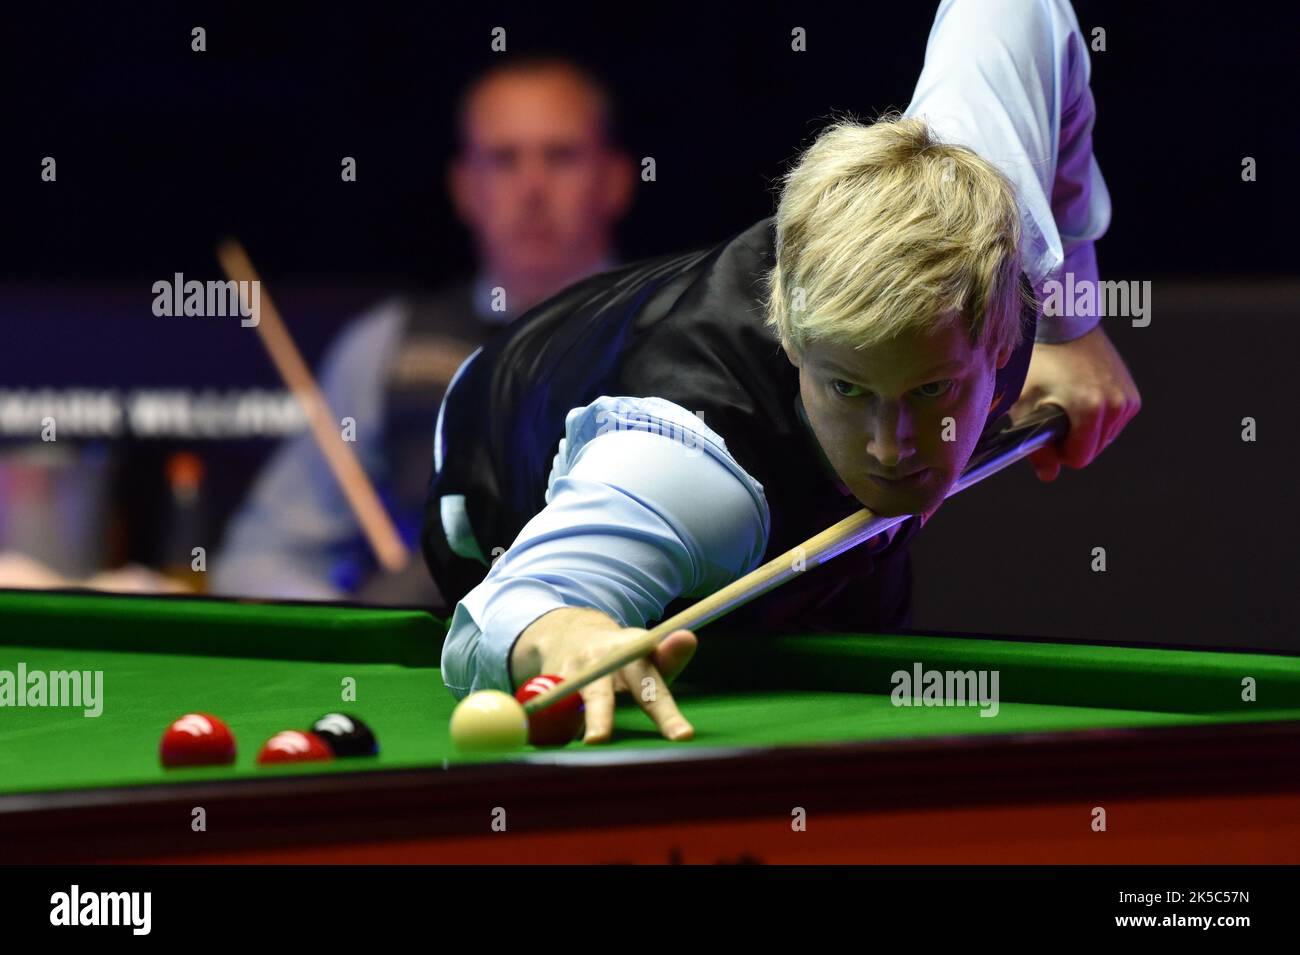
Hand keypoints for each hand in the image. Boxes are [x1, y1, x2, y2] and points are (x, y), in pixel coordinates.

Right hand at [511, 607, 697, 743]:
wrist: (572, 635)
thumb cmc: (623, 659)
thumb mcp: (647, 655)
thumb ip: (670, 657)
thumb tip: (689, 637)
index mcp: (629, 655)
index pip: (651, 688)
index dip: (666, 715)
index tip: (683, 736)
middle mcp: (595, 663)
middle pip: (598, 695)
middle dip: (598, 716)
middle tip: (597, 739)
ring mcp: (566, 675)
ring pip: (564, 702)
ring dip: (561, 723)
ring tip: (571, 744)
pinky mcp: (544, 687)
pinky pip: (545, 710)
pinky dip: (543, 725)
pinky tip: (541, 740)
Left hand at [1008, 324, 1141, 480]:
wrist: (1064, 326)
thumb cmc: (1039, 363)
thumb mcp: (1026, 404)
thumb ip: (1035, 446)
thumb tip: (1048, 476)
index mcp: (1091, 409)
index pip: (1079, 459)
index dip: (1058, 451)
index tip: (1046, 431)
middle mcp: (1116, 405)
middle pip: (1092, 451)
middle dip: (1072, 441)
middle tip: (1054, 412)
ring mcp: (1128, 399)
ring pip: (1103, 440)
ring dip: (1085, 431)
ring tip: (1068, 401)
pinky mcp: (1133, 395)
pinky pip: (1113, 425)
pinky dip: (1097, 420)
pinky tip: (1082, 397)